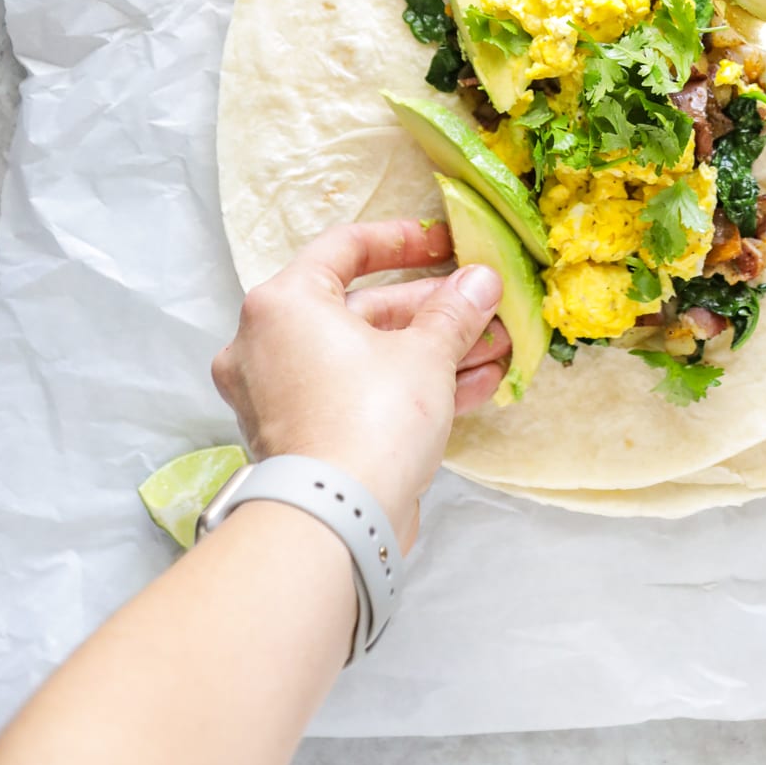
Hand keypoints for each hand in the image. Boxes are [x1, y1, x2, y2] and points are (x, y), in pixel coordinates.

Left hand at [212, 221, 506, 551]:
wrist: (337, 523)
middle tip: (486, 309)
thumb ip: (454, 312)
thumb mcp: (425, 355)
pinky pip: (358, 394)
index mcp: (284, 303)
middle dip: (435, 312)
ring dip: (434, 352)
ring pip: (367, 357)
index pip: (345, 248)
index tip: (448, 244)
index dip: (405, 241)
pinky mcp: (301, 437)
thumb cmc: (371, 419)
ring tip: (496, 351)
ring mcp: (280, 395)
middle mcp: (268, 343)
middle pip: (363, 309)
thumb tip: (481, 281)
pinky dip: (408, 387)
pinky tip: (474, 387)